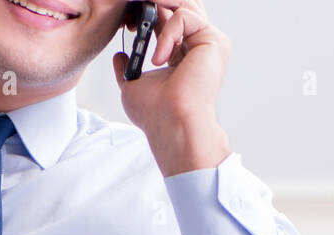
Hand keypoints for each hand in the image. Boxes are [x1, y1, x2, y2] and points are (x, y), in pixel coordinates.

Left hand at [112, 0, 231, 176]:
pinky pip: (185, 16)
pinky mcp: (213, 41)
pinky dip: (166, 32)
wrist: (171, 123)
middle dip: (156, 5)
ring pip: (185, 5)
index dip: (150, 14)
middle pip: (181, 5)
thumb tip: (120, 56)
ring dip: (159, 10)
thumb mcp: (133, 85)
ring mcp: (208, 42)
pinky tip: (159, 58)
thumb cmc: (155, 114)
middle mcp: (199, 46)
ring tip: (143, 26)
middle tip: (135, 10)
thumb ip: (127, 68)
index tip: (130, 19)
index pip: (170, 18)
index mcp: (183, 54)